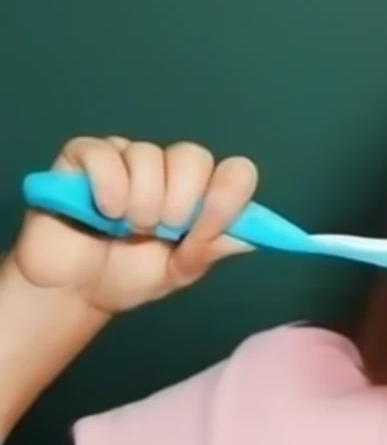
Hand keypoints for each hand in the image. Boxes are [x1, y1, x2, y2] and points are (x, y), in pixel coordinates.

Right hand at [11, 137, 258, 313]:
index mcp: (199, 193)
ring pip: (149, 157)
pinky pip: (106, 155)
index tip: (206, 233)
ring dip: (141, 205)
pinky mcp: (85, 155)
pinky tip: (103, 213)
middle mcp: (167, 168)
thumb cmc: (128, 275)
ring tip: (126, 229)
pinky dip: (108, 188)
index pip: (235, 172)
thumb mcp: (181, 270)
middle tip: (158, 233)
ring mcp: (127, 157)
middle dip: (179, 204)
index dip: (226, 199)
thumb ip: (214, 248)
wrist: (73, 290)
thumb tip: (255, 235)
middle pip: (194, 157)